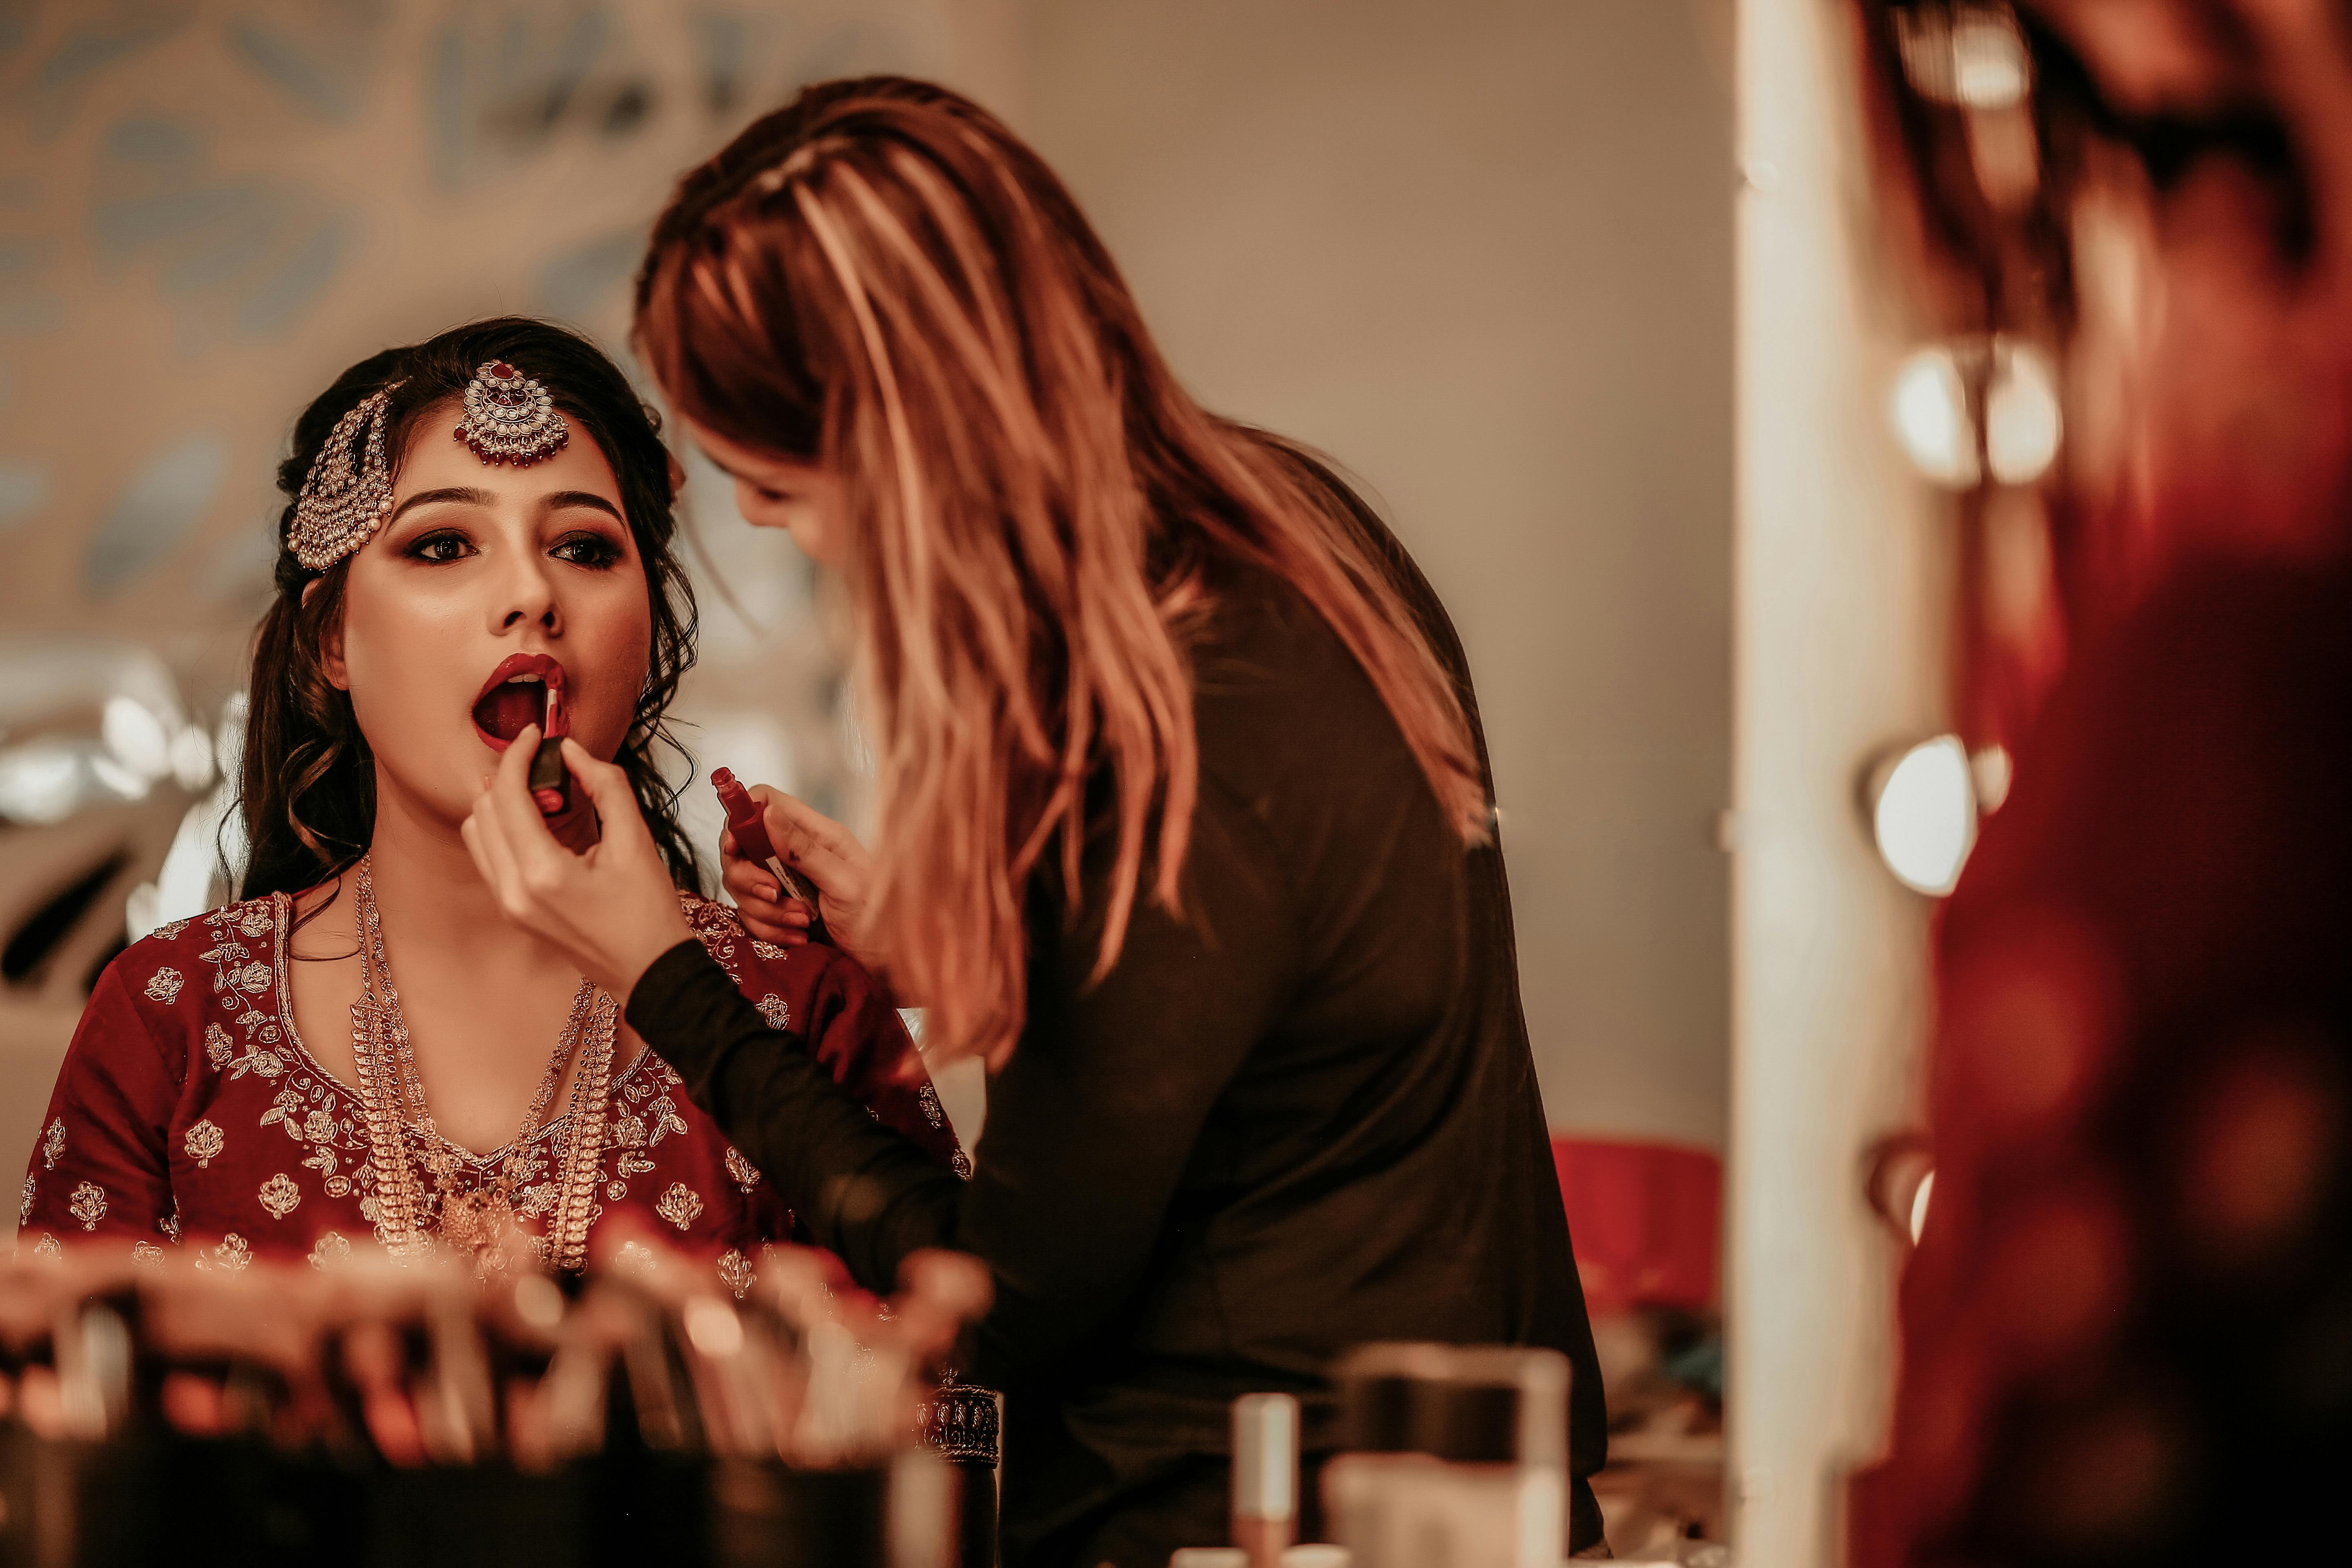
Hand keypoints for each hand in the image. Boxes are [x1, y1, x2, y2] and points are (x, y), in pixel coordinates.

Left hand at [462, 725, 694, 1003]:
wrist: (650, 973)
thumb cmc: (649, 913)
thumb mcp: (636, 842)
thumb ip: (606, 786)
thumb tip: (571, 752)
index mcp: (542, 874)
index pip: (507, 796)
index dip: (517, 755)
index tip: (536, 735)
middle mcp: (513, 892)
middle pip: (483, 812)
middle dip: (506, 776)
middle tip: (540, 762)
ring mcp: (508, 907)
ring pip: (477, 835)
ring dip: (498, 804)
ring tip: (536, 791)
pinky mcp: (512, 914)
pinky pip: (488, 859)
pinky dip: (502, 831)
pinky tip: (536, 823)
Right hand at [718, 785, 891, 982]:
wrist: (890, 964)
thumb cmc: (882, 920)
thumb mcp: (844, 882)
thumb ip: (803, 849)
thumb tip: (768, 813)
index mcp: (818, 834)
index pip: (766, 803)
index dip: (741, 819)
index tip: (735, 848)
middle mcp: (798, 854)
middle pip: (742, 849)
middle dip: (749, 877)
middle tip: (774, 894)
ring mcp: (788, 884)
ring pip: (745, 886)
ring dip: (765, 910)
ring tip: (802, 922)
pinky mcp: (783, 912)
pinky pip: (754, 916)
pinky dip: (770, 930)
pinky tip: (798, 938)